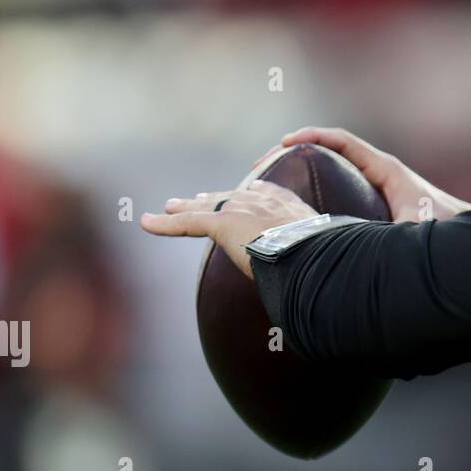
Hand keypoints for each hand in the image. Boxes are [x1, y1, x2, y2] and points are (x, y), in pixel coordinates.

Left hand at [140, 180, 318, 278]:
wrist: (314, 252)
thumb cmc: (325, 258)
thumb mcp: (324, 253)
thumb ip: (316, 258)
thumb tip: (325, 282)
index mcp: (289, 207)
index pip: (267, 194)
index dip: (256, 193)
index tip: (255, 187)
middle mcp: (264, 201)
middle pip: (232, 196)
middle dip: (213, 197)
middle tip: (197, 198)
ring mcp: (243, 209)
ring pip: (207, 206)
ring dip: (187, 207)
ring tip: (170, 206)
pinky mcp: (223, 223)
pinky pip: (187, 223)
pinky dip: (163, 224)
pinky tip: (144, 222)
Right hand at [253, 126, 470, 222]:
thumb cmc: (448, 231)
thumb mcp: (416, 231)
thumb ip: (394, 236)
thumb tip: (363, 245)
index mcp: (387, 171)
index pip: (343, 142)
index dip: (313, 137)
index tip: (284, 142)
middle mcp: (381, 173)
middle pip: (331, 151)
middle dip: (293, 154)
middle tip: (260, 167)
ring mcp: (378, 185)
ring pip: (332, 169)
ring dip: (300, 172)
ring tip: (266, 185)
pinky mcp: (378, 201)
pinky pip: (338, 186)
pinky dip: (314, 189)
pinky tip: (294, 209)